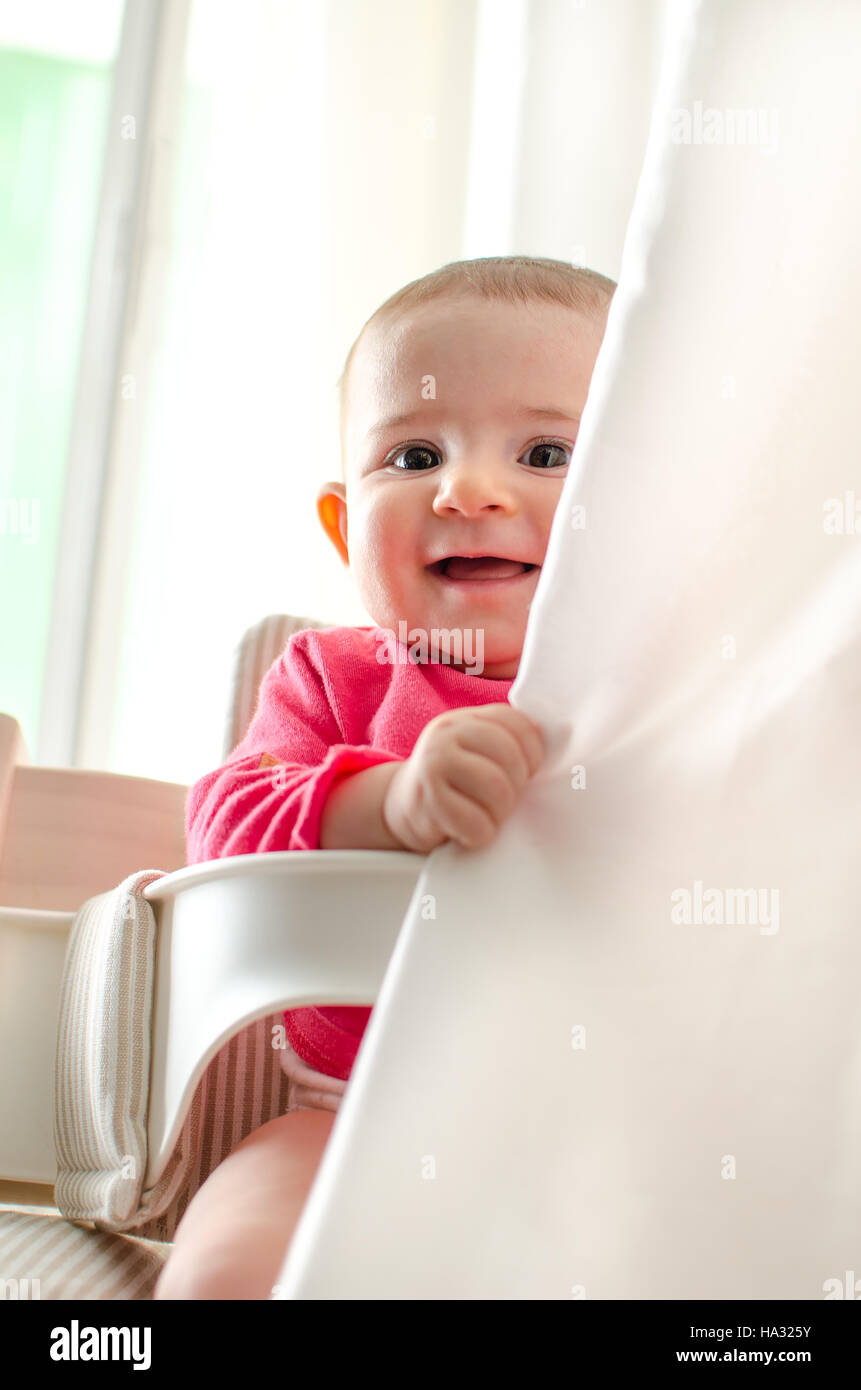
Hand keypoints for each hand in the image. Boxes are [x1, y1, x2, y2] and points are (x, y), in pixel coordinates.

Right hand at [381, 703, 543, 852]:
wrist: (402, 806)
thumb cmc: (454, 783)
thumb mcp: (477, 753)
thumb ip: (509, 744)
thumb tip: (558, 741)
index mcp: (467, 718)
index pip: (518, 724)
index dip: (533, 754)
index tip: (527, 775)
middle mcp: (448, 733)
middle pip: (510, 758)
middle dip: (517, 788)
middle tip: (504, 802)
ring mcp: (434, 763)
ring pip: (496, 787)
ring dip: (500, 813)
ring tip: (489, 817)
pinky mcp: (426, 800)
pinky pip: (474, 821)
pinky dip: (481, 834)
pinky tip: (471, 833)